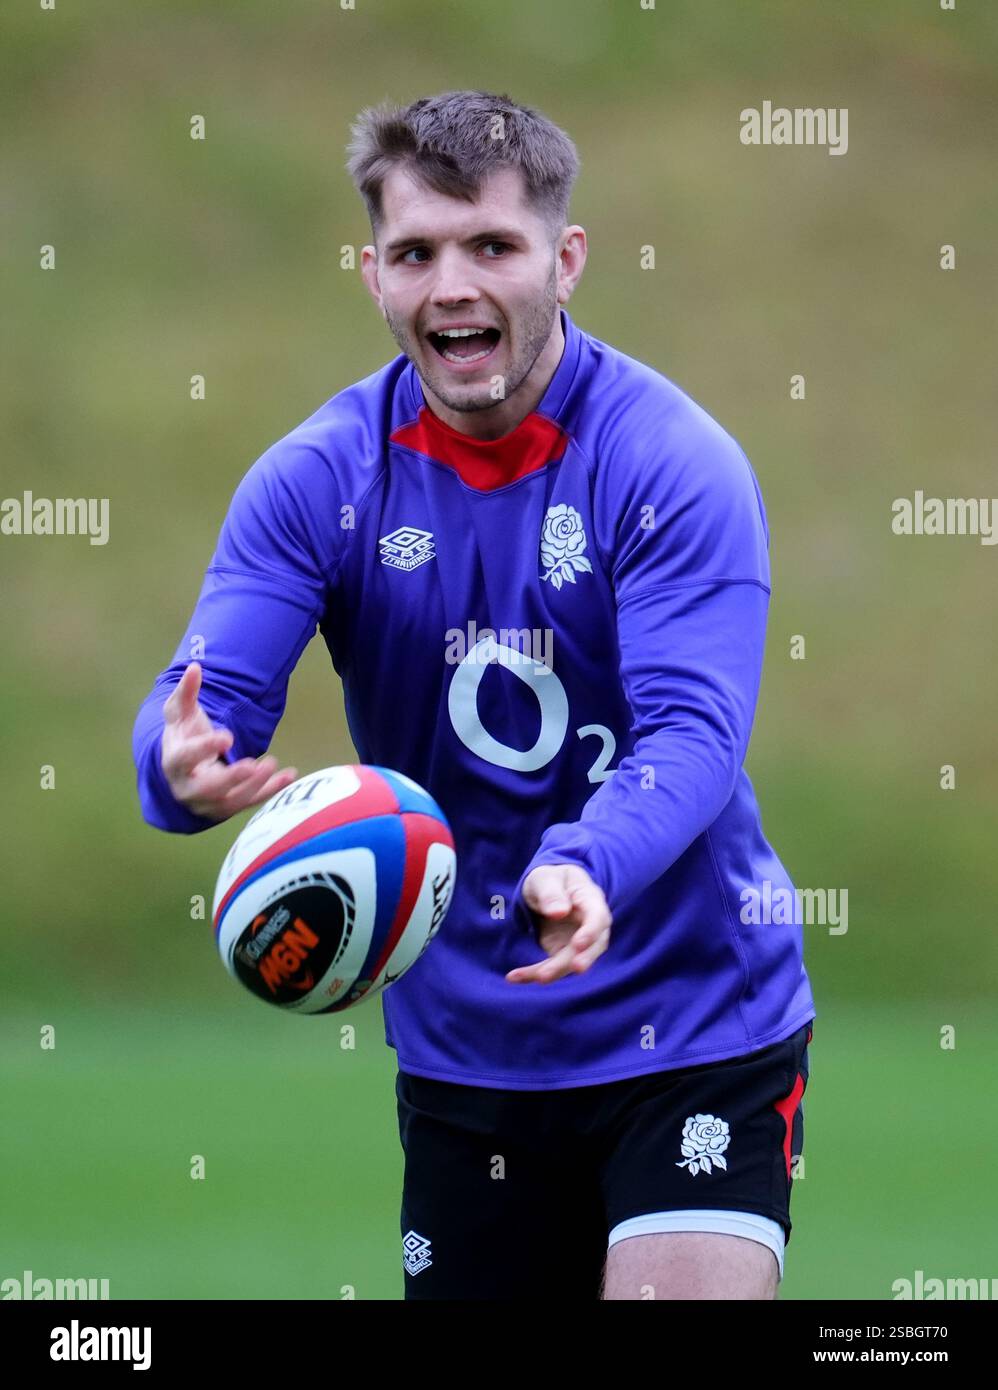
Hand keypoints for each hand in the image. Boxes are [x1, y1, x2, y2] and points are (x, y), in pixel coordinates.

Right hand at [160, 661, 297, 821]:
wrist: (183, 770)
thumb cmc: (183, 736)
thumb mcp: (180, 714)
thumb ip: (186, 692)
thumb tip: (194, 667)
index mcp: (174, 762)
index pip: (185, 758)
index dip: (204, 749)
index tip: (227, 736)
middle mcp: (188, 787)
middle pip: (206, 788)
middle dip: (230, 778)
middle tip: (252, 764)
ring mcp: (208, 803)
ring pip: (231, 800)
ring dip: (255, 785)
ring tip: (273, 764)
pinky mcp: (227, 808)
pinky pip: (250, 803)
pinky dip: (270, 791)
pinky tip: (289, 775)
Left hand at [506, 863, 611, 983]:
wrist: (547, 889)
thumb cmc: (550, 879)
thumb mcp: (545, 878)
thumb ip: (551, 893)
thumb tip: (558, 913)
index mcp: (590, 899)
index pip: (598, 918)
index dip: (591, 932)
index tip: (578, 944)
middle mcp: (591, 925)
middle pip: (593, 946)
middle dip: (582, 960)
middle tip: (573, 969)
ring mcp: (579, 942)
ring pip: (572, 961)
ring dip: (553, 971)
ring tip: (530, 976)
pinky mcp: (562, 953)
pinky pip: (552, 967)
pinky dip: (533, 974)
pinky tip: (514, 977)